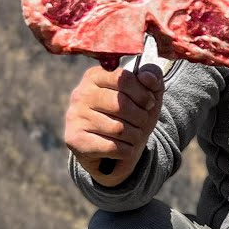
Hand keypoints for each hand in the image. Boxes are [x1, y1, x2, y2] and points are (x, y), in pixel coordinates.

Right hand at [64, 64, 163, 186]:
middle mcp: (81, 94)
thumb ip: (153, 77)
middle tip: (142, 122)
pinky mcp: (75, 139)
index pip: (123, 78)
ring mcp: (75, 116)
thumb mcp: (148, 93)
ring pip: (118, 129)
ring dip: (135, 136)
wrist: (118, 152)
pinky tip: (123, 148)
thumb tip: (147, 76)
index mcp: (96, 76)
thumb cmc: (134, 115)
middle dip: (140, 117)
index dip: (143, 94)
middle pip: (120, 104)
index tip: (149, 103)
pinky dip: (126, 151)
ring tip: (132, 136)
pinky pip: (112, 147)